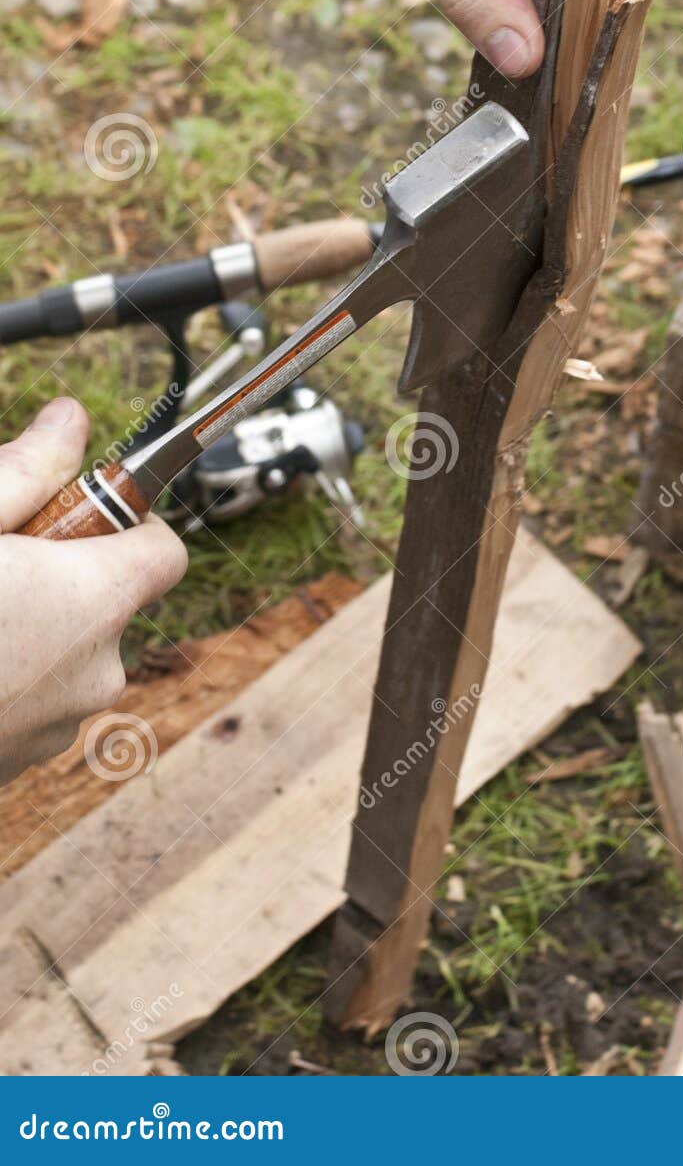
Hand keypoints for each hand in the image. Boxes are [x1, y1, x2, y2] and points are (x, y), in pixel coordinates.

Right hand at [0, 399, 186, 784]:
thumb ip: (25, 468)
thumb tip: (71, 420)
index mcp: (94, 601)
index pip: (165, 551)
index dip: (128, 523)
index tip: (76, 512)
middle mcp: (95, 670)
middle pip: (108, 600)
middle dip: (60, 574)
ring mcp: (56, 727)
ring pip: (66, 652)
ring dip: (28, 628)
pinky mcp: (17, 763)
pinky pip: (31, 699)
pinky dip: (3, 677)